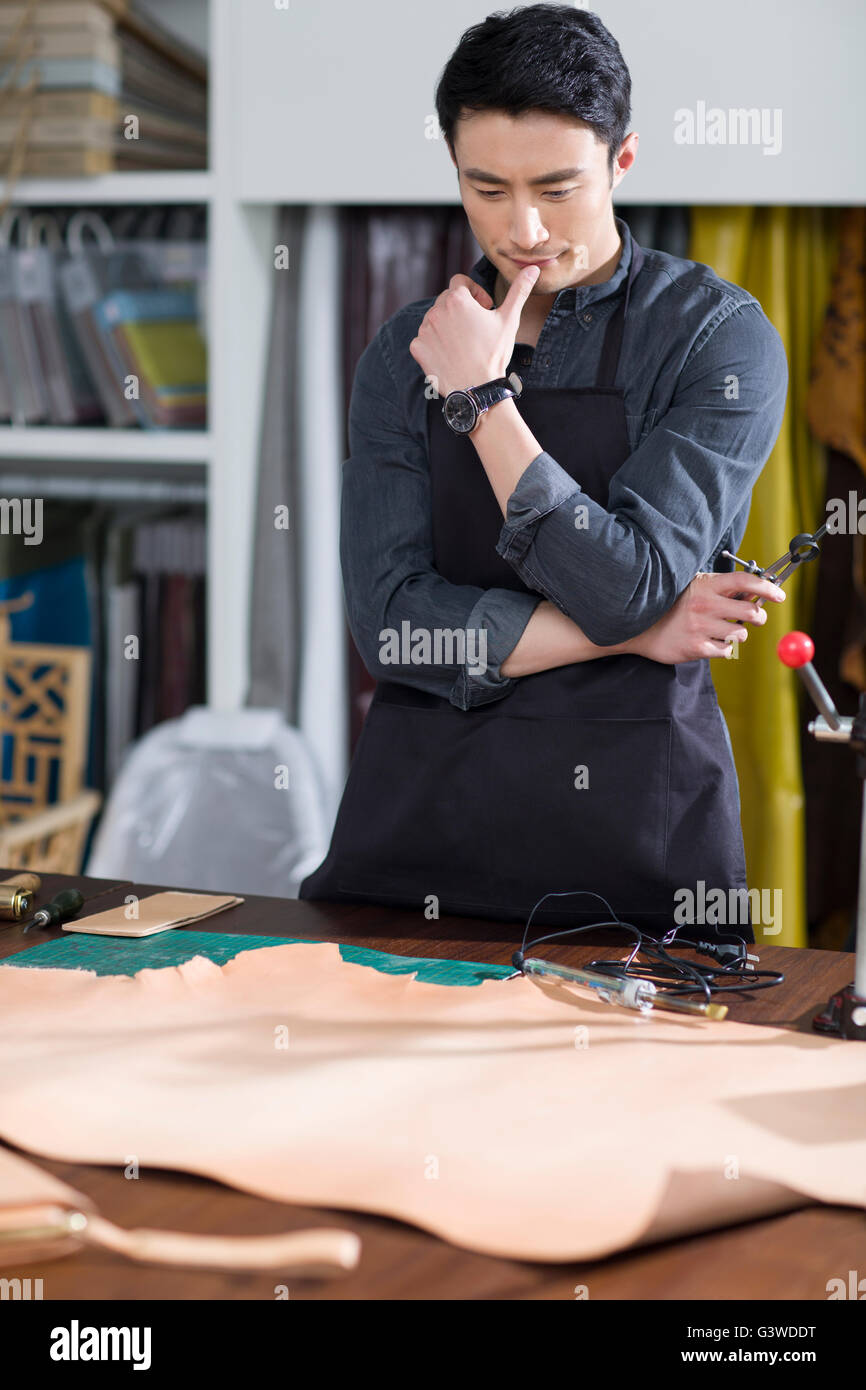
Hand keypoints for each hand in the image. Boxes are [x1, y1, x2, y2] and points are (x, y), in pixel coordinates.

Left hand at [408, 266, 539, 398]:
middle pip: (446, 299)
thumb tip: (532, 269)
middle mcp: (436, 310)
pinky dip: (434, 343)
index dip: (474, 292)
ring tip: (463, 343)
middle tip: (475, 328)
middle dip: (460, 309)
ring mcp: (424, 329)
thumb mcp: (509, 319)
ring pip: (434, 318)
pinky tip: (450, 354)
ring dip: (447, 325)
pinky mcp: (417, 347)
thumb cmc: (494, 354)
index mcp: (457, 299)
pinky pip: (424, 338)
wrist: (477, 389)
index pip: (460, 281)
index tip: (484, 308)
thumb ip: (518, 291)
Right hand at [627, 571, 786, 663]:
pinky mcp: (695, 648)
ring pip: (740, 634)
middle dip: (758, 616)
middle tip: (754, 617)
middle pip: (750, 611)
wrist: (637, 627)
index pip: (745, 581)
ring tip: (722, 630)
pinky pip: (726, 651)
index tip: (779, 595)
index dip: (767, 587)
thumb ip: (721, 588)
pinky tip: (710, 642)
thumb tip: (755, 591)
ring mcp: (699, 627)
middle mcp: (704, 605)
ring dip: (738, 634)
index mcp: (705, 585)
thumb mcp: (693, 587)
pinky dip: (723, 648)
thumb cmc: (670, 605)